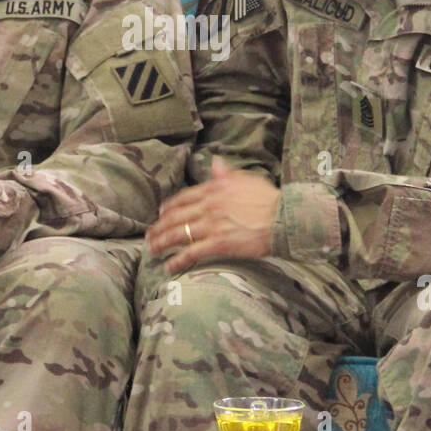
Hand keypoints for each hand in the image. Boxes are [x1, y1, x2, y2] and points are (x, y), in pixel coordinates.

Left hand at [146, 157, 280, 273]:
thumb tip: (215, 163)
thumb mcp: (246, 179)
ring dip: (161, 242)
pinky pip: (191, 253)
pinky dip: (177, 260)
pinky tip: (169, 266)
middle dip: (158, 227)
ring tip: (152, 250)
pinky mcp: (217, 244)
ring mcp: (211, 225)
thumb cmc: (268, 198)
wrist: (282, 217)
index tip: (161, 212)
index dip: (169, 206)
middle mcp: (208, 206)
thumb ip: (226, 174)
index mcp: (213, 189)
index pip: (183, 197)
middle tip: (149, 235)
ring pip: (178, 234)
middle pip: (175, 217)